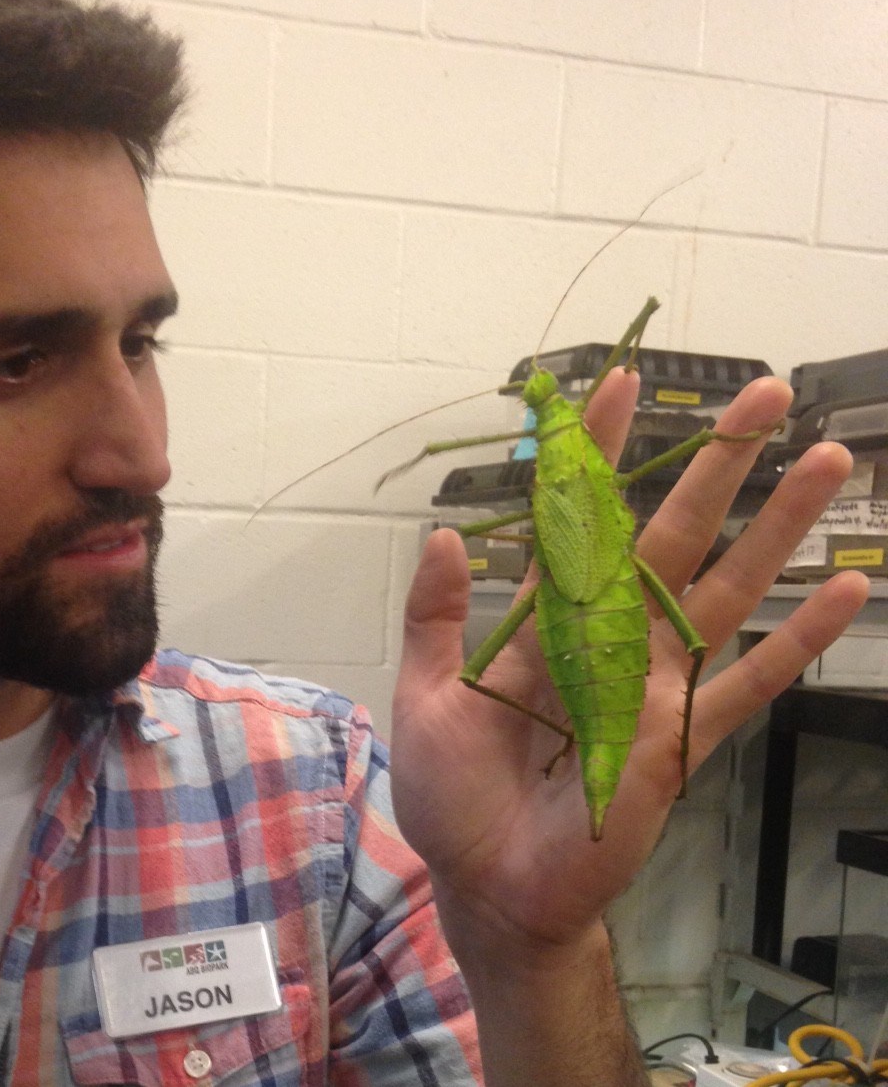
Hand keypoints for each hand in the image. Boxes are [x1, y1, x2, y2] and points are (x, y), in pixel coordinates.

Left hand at [389, 369, 868, 956]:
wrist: (491, 885)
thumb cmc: (452, 794)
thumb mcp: (425, 698)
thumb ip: (434, 618)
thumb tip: (442, 533)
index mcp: (543, 617)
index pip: (578, 516)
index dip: (600, 452)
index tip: (625, 384)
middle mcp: (608, 634)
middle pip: (672, 532)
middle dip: (717, 464)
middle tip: (763, 395)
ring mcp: (654, 681)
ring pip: (725, 587)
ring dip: (777, 527)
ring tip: (827, 462)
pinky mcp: (685, 735)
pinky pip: (751, 681)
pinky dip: (798, 638)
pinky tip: (848, 590)